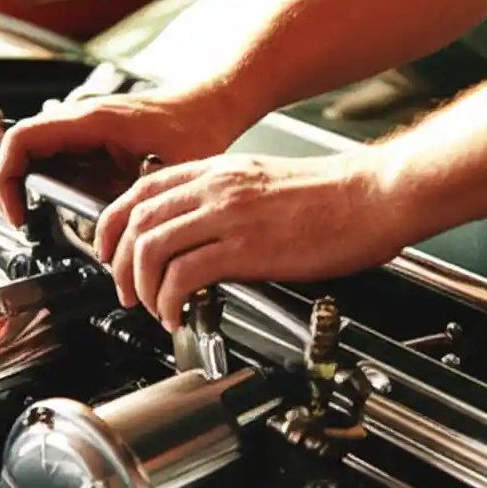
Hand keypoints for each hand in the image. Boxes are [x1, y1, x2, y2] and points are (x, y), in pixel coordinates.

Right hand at [0, 88, 250, 226]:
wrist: (212, 107)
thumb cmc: (195, 126)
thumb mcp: (165, 172)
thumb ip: (133, 200)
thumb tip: (107, 232)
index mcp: (90, 120)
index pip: (22, 140)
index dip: (8, 179)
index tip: (18, 213)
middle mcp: (80, 119)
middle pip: (20, 149)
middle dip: (11, 187)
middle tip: (21, 222)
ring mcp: (83, 128)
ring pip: (34, 154)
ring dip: (27, 185)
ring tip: (34, 219)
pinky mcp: (92, 138)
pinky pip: (55, 158)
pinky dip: (48, 182)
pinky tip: (61, 208)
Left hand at [93, 150, 406, 330]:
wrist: (376, 195)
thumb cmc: (336, 196)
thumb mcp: (267, 184)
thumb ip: (229, 203)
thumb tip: (205, 235)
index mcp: (219, 172)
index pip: (141, 191)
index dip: (113, 224)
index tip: (110, 252)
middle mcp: (216, 189)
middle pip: (136, 222)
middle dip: (120, 264)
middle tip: (126, 292)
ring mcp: (228, 216)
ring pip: (151, 249)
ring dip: (142, 287)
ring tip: (153, 310)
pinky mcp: (246, 248)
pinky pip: (184, 276)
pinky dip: (169, 301)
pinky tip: (179, 315)